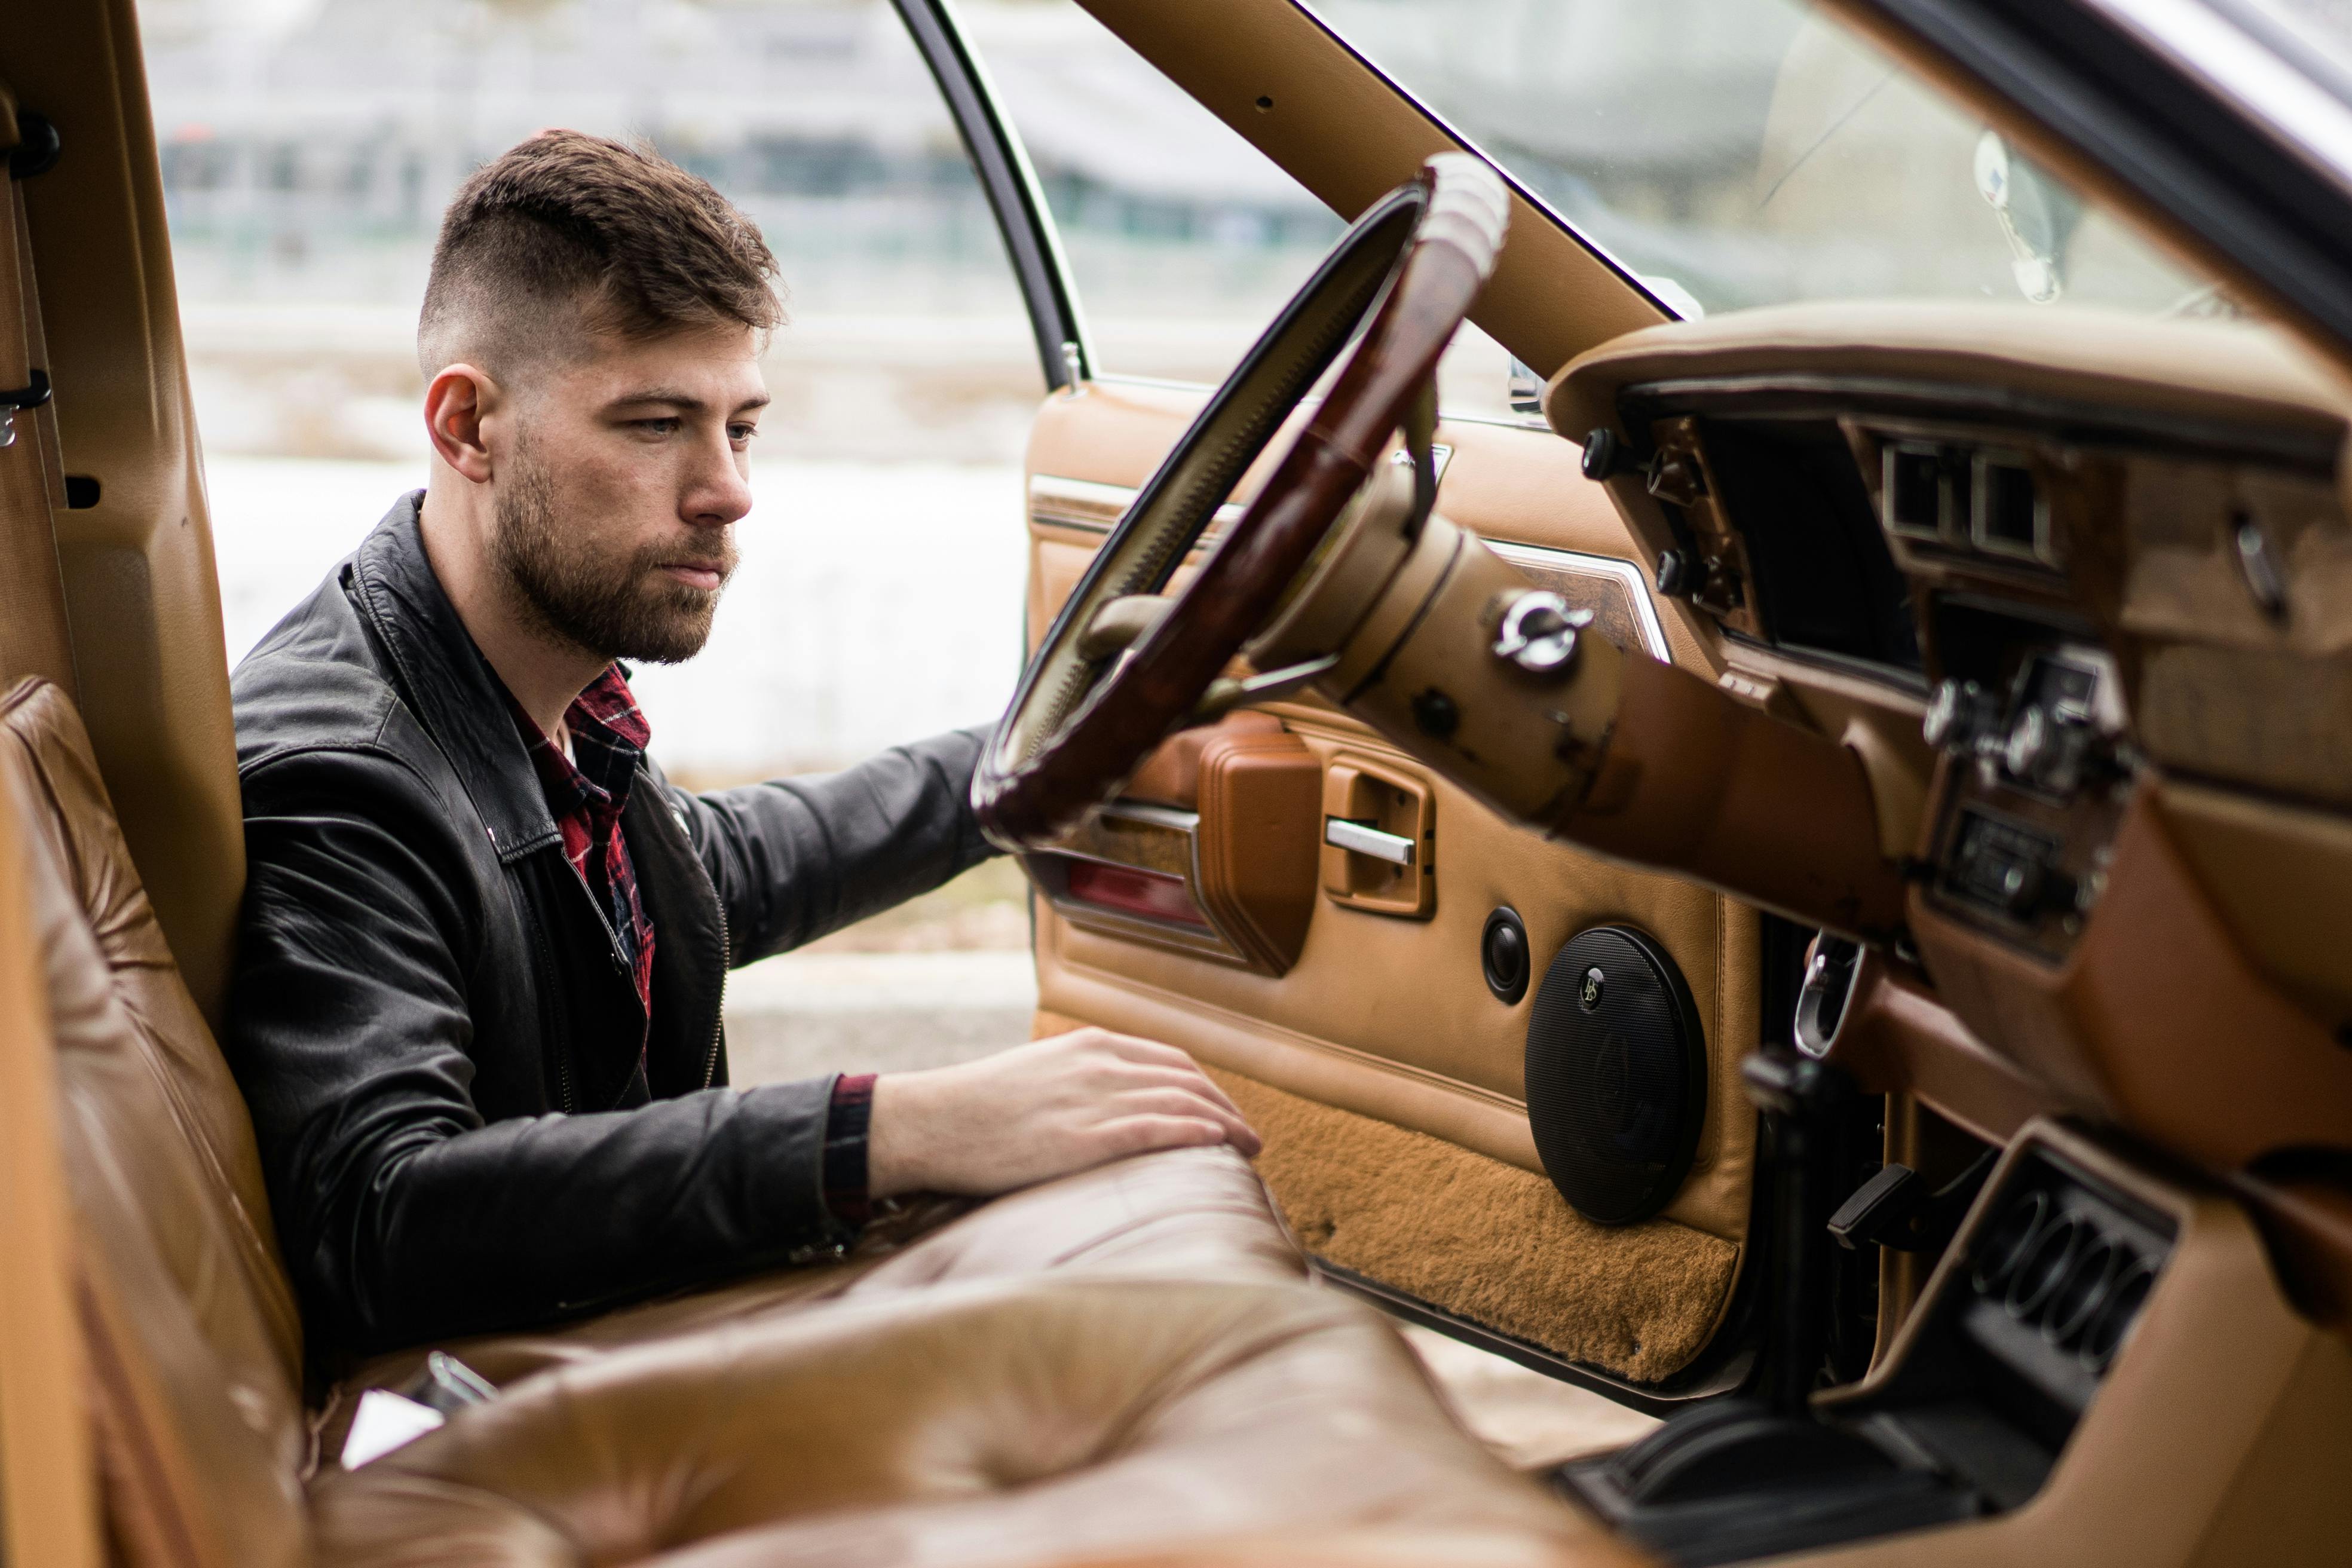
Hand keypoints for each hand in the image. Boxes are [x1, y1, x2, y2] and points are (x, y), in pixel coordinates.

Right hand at [865, 1027, 1261, 1198]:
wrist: (933, 1122)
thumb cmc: (978, 1108)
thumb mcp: (1039, 1076)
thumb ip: (1082, 1083)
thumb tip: (1113, 1106)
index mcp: (1092, 1047)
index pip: (1172, 1062)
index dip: (1209, 1089)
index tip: (1227, 1114)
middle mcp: (1101, 1065)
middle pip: (1188, 1082)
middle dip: (1227, 1110)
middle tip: (1250, 1139)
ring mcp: (1094, 1099)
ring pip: (1182, 1103)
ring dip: (1225, 1126)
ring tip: (1248, 1151)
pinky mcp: (1084, 1138)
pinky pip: (1156, 1129)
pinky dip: (1196, 1133)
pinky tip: (1219, 1144)